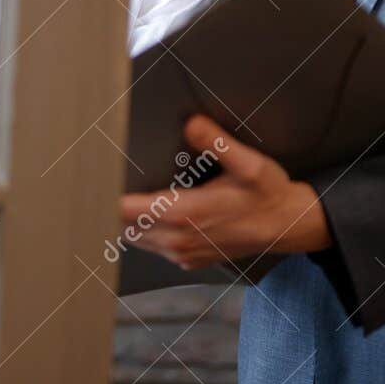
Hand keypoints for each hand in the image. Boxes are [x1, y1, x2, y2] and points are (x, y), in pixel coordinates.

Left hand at [117, 114, 331, 269]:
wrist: (287, 226)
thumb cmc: (268, 194)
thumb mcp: (250, 164)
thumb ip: (218, 143)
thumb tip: (192, 124)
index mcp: (186, 214)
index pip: (127, 210)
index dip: (108, 195)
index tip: (96, 177)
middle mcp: (179, 239)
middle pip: (123, 225)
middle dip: (112, 206)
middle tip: (102, 179)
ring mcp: (182, 253)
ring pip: (135, 239)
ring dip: (127, 219)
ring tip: (122, 193)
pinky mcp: (187, 259)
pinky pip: (152, 247)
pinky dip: (144, 232)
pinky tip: (150, 212)